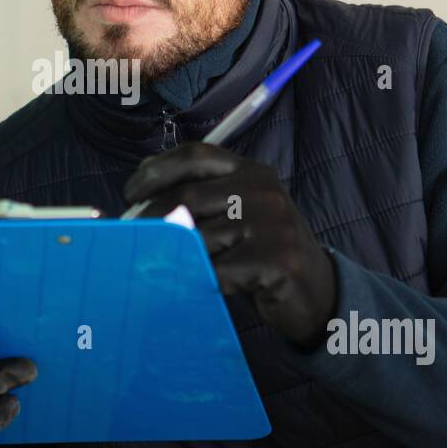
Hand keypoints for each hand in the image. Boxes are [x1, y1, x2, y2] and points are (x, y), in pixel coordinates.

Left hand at [123, 143, 336, 349]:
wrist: (315, 292)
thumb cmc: (260, 252)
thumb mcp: (237, 214)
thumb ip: (199, 202)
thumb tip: (137, 204)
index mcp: (251, 171)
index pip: (196, 155)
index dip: (156, 170)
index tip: (131, 191)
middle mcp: (263, 190)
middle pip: (188, 197)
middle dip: (151, 219)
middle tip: (133, 237)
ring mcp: (272, 224)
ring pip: (198, 237)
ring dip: (177, 255)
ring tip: (170, 265)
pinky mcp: (276, 260)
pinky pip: (217, 269)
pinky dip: (200, 278)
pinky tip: (203, 284)